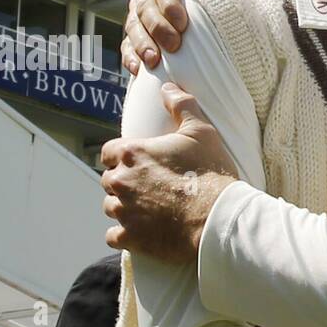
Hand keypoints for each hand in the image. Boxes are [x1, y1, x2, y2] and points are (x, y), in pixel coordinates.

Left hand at [102, 84, 237, 261]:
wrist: (218, 216)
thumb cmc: (211, 173)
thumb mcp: (201, 131)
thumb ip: (182, 105)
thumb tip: (168, 88)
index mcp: (132, 153)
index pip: (108, 152)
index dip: (120, 156)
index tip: (135, 162)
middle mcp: (121, 181)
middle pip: (108, 180)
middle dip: (123, 182)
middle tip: (146, 186)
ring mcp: (124, 211)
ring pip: (110, 207)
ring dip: (123, 207)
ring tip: (145, 209)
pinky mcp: (131, 238)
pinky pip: (113, 236)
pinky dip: (123, 234)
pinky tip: (138, 232)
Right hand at [122, 0, 238, 74]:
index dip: (168, 0)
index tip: (181, 22)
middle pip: (144, 4)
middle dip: (156, 26)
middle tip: (173, 45)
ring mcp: (141, 5)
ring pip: (133, 22)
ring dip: (142, 42)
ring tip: (153, 61)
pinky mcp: (140, 25)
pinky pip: (128, 39)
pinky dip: (130, 54)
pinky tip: (136, 69)